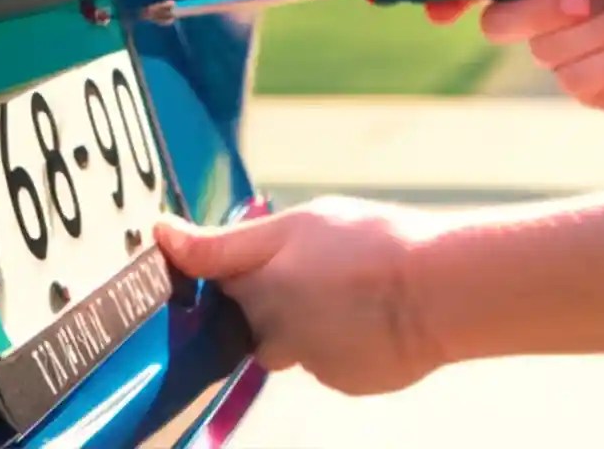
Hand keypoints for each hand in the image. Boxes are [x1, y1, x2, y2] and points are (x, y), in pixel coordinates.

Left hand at [153, 197, 445, 395]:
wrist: (440, 291)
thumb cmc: (373, 244)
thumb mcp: (299, 223)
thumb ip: (229, 240)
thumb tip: (163, 233)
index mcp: (257, 282)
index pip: (207, 275)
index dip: (215, 263)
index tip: (209, 253)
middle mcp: (271, 328)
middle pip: (249, 315)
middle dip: (268, 295)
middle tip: (311, 268)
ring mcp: (306, 359)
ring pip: (289, 340)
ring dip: (305, 321)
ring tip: (349, 291)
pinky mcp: (340, 380)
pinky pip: (326, 359)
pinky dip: (339, 341)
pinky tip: (367, 316)